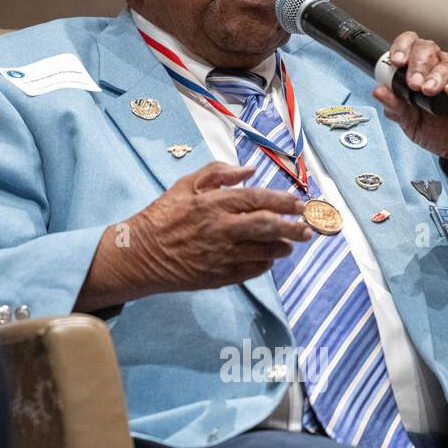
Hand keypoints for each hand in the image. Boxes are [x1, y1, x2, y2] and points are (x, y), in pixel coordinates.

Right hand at [78, 162, 312, 308]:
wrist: (140, 254)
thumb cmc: (162, 217)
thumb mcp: (185, 185)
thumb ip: (218, 173)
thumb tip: (248, 170)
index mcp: (212, 203)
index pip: (257, 199)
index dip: (283, 201)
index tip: (300, 203)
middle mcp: (220, 229)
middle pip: (267, 226)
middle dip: (292, 227)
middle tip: (307, 228)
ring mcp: (220, 255)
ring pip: (263, 251)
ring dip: (282, 247)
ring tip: (289, 244)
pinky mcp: (218, 276)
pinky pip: (251, 270)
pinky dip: (265, 264)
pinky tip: (268, 258)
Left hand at [372, 33, 447, 205]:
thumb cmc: (442, 133)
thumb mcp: (412, 124)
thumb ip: (396, 108)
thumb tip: (378, 91)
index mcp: (421, 73)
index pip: (410, 47)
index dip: (401, 49)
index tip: (396, 62)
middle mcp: (439, 68)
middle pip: (427, 49)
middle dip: (417, 64)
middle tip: (413, 84)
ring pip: (446, 63)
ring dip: (436, 76)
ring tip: (429, 91)